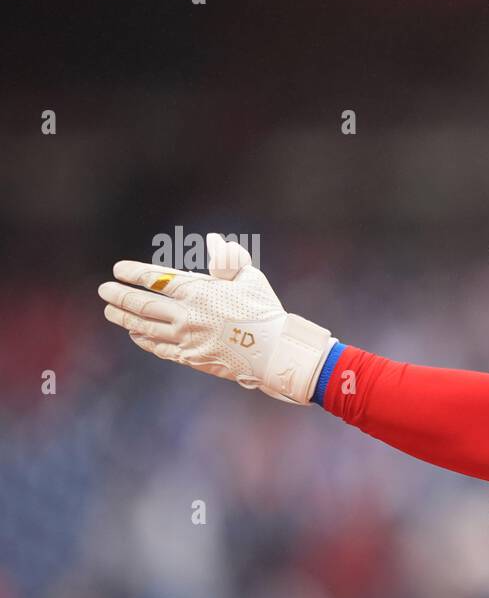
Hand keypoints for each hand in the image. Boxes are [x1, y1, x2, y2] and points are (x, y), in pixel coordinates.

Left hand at [99, 233, 335, 404]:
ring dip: (124, 318)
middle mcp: (186, 315)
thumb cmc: (264, 310)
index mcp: (198, 291)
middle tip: (104, 290)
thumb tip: (214, 240)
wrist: (274, 351)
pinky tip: (135, 334)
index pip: (154, 279)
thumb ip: (228, 259)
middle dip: (119, 296)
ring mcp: (186, 338)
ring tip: (110, 312)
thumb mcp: (249, 278)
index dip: (133, 274)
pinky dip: (143, 340)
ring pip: (144, 327)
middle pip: (142, 304)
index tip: (118, 270)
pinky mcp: (191, 357)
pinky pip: (159, 348)